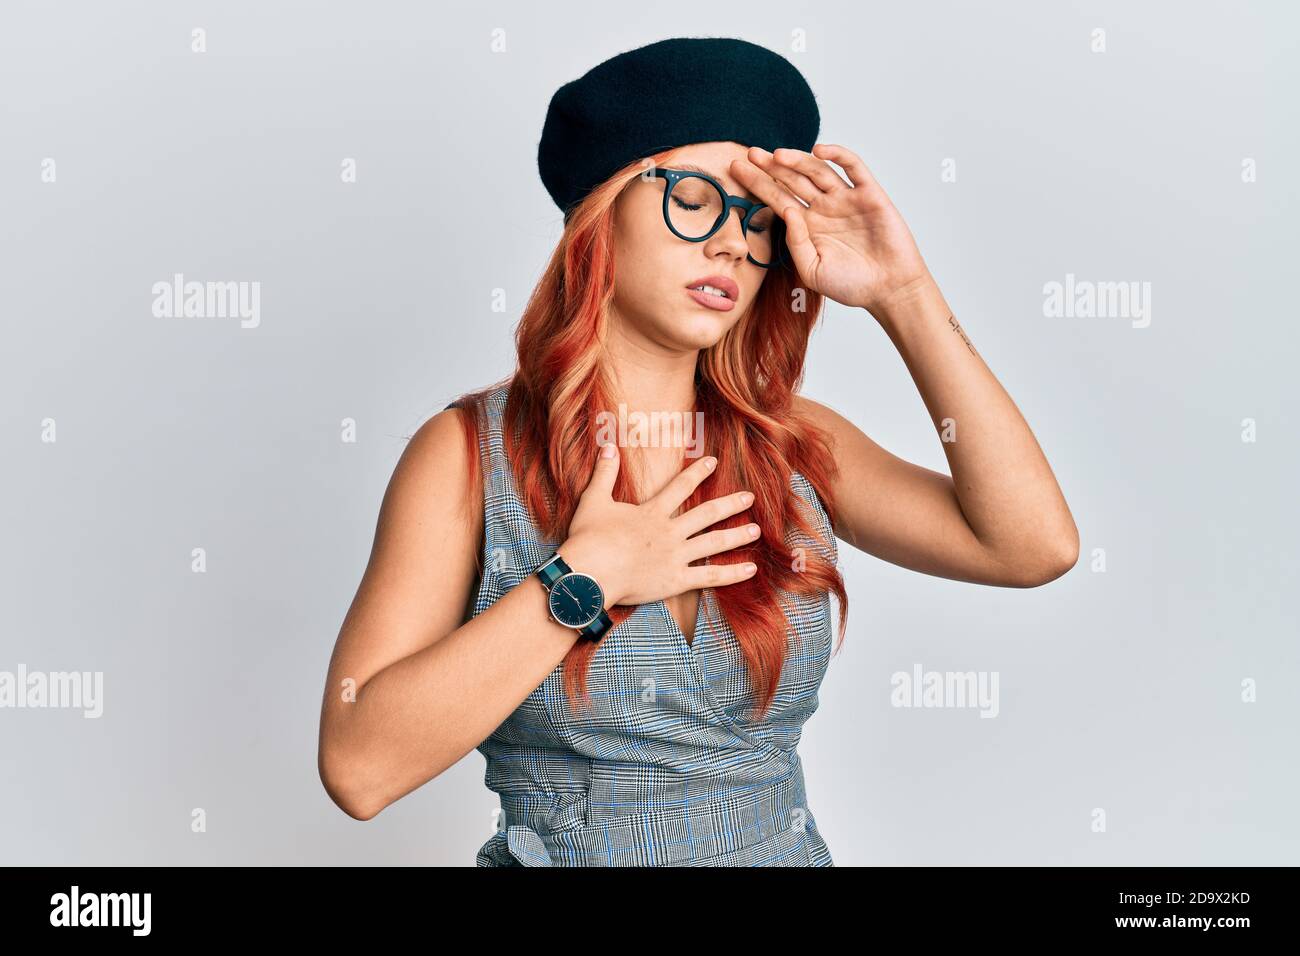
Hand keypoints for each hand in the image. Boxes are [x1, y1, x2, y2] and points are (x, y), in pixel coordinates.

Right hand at [559, 443, 760, 607]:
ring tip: (757, 530)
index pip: (680, 487)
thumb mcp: (593, 500)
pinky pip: (710, 577)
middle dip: (731, 504)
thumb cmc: (588, 539)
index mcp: (652, 512)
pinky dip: (732, 573)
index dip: (698, 473)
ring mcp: (675, 556)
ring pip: (714, 543)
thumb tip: (608, 445)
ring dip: (737, 535)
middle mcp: (669, 532)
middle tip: (751, 497)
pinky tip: (751, 569)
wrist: (589, 573)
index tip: (714, 462)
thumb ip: (604, 473)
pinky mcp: (676, 580)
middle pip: (707, 513)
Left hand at [730, 143, 935, 314]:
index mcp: (807, 225)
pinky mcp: (869, 194)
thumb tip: (786, 212)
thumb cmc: (851, 284)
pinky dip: (837, 155)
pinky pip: (853, 167)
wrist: (889, 289)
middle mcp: (824, 207)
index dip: (758, 183)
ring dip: (798, 160)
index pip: (777, 198)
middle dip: (770, 167)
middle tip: (749, 154)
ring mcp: (846, 198)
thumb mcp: (812, 270)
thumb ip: (796, 243)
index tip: (736, 170)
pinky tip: (819, 151)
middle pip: (792, 180)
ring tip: (777, 155)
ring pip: (817, 171)